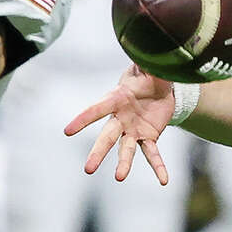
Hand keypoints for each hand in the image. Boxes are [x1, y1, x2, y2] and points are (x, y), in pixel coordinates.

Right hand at [64, 65, 175, 183]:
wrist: (159, 88)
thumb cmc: (146, 74)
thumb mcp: (146, 66)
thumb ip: (146, 64)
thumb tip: (150, 51)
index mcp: (116, 99)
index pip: (97, 109)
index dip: (82, 119)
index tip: (67, 131)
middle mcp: (121, 119)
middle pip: (107, 137)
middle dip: (98, 152)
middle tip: (88, 169)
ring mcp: (133, 131)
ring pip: (126, 149)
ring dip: (123, 163)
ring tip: (120, 178)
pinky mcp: (148, 138)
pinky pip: (152, 154)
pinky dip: (158, 167)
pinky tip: (164, 181)